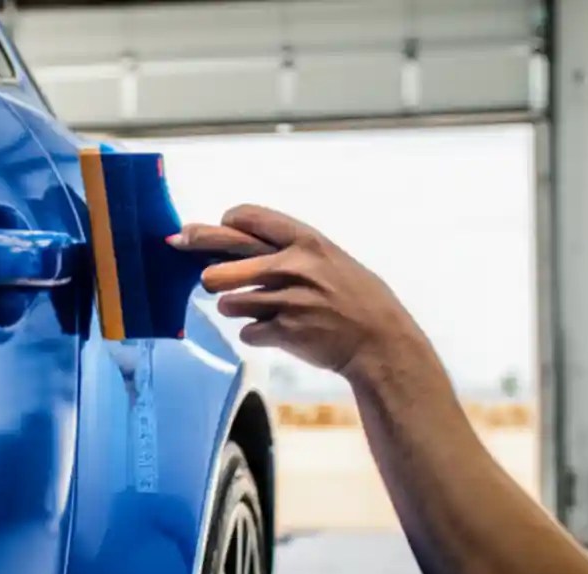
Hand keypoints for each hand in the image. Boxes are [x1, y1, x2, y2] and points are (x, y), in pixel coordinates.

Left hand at [169, 204, 410, 376]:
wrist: (380, 340)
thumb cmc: (354, 296)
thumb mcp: (328, 259)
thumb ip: (285, 250)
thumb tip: (235, 240)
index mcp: (305, 241)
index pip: (247, 218)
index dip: (221, 225)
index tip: (210, 231)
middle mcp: (292, 266)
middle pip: (222, 265)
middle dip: (209, 273)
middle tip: (207, 276)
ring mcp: (287, 301)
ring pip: (228, 303)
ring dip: (235, 308)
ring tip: (259, 309)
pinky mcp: (284, 332)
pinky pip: (247, 333)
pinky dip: (257, 335)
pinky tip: (279, 333)